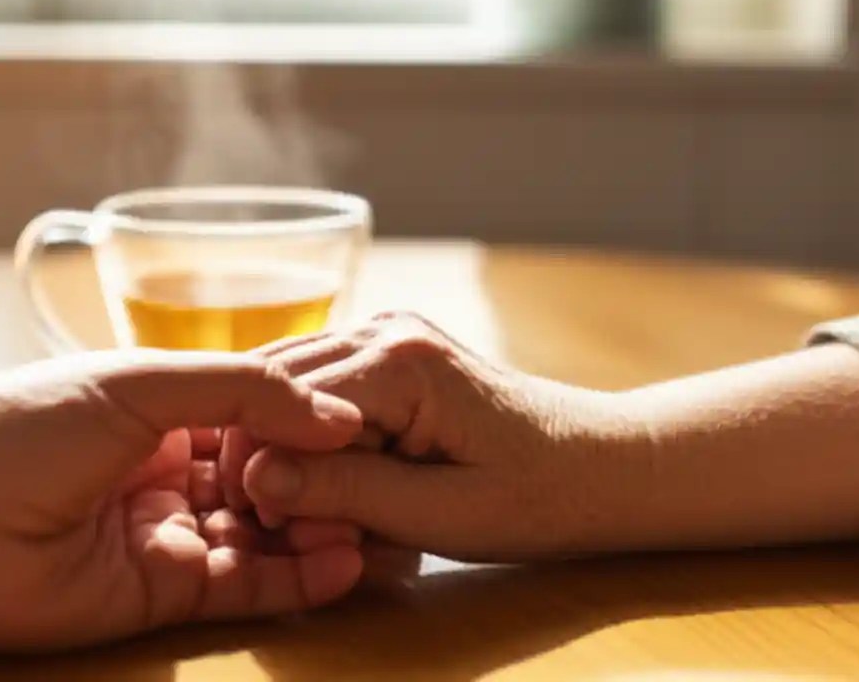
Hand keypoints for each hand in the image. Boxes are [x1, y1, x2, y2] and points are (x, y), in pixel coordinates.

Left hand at [0, 351, 365, 676]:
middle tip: (387, 477)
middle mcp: (160, 471)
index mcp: (150, 408)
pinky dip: (297, 576)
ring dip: (322, 528)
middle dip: (324, 476)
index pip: (250, 410)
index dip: (306, 414)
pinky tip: (348, 561)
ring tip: (383, 523)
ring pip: (263, 532)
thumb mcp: (137, 381)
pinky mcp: (161, 594)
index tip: (366, 415)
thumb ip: (243, 390)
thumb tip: (336, 413)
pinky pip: (245, 584)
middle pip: (264, 474)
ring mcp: (163, 533)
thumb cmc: (14, 432)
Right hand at [241, 312, 653, 560]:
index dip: (263, 470)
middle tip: (306, 525)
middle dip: (271, 458)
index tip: (285, 527)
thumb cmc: (539, 497)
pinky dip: (317, 438)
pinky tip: (349, 480)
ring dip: (293, 449)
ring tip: (334, 507)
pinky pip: (321, 389)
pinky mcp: (392, 354)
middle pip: (273, 387)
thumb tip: (256, 476)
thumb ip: (346, 493)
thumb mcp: (441, 515)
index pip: (278, 405)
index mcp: (398, 363)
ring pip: (289, 387)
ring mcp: (388, 335)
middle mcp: (385, 330)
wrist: (602, 466)